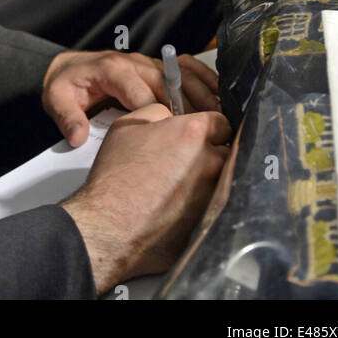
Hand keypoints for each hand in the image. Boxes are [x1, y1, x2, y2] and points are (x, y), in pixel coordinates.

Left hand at [42, 49, 220, 146]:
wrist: (69, 68)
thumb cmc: (66, 85)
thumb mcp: (56, 98)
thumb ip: (67, 116)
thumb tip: (78, 136)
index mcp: (111, 69)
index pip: (138, 90)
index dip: (155, 113)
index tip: (169, 133)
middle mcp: (133, 62)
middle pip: (166, 83)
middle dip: (187, 105)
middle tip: (207, 127)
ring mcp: (147, 63)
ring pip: (181, 74)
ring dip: (201, 91)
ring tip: (220, 112)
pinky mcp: (156, 66)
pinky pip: (185, 66)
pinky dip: (204, 77)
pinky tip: (220, 92)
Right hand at [62, 105, 231, 293]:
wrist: (111, 225)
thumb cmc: (116, 175)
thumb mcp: (127, 126)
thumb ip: (157, 112)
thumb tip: (172, 117)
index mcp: (192, 133)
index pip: (222, 122)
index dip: (208, 127)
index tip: (197, 134)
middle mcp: (210, 162)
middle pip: (226, 151)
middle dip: (212, 153)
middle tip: (187, 160)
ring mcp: (213, 194)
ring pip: (223, 179)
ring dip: (209, 178)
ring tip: (183, 184)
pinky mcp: (210, 220)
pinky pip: (215, 204)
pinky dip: (203, 202)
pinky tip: (181, 204)